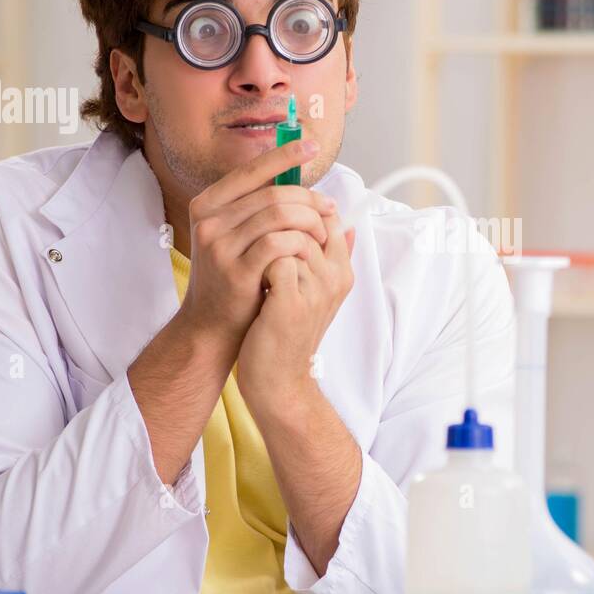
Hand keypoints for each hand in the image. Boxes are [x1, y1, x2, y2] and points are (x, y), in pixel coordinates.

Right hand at [177, 138, 336, 349]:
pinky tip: (311, 251)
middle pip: (273, 192)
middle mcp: (209, 220)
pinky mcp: (236, 270)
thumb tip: (303, 183)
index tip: (311, 145)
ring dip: (311, 221)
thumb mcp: (238, 237)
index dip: (283, 155)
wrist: (211, 325)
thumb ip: (264, 210)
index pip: (252, 170)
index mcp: (209, 204)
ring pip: (280, 214)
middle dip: (310, 198)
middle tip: (330, 209)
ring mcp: (219, 245)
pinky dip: (302, 243)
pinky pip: (279, 243)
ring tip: (323, 233)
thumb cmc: (233, 278)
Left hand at [236, 203, 354, 418]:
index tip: (273, 228)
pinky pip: (275, 257)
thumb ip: (325, 258)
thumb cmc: (286, 333)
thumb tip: (342, 223)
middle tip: (258, 250)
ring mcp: (315, 289)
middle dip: (278, 228)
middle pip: (309, 221)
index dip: (299, 213)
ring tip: (255, 268)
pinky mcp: (292, 301)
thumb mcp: (313, 294)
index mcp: (341, 272)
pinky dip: (258, 262)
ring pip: (290, 236)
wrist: (277, 380)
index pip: (328, 217)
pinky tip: (251, 281)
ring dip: (265, 245)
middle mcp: (334, 278)